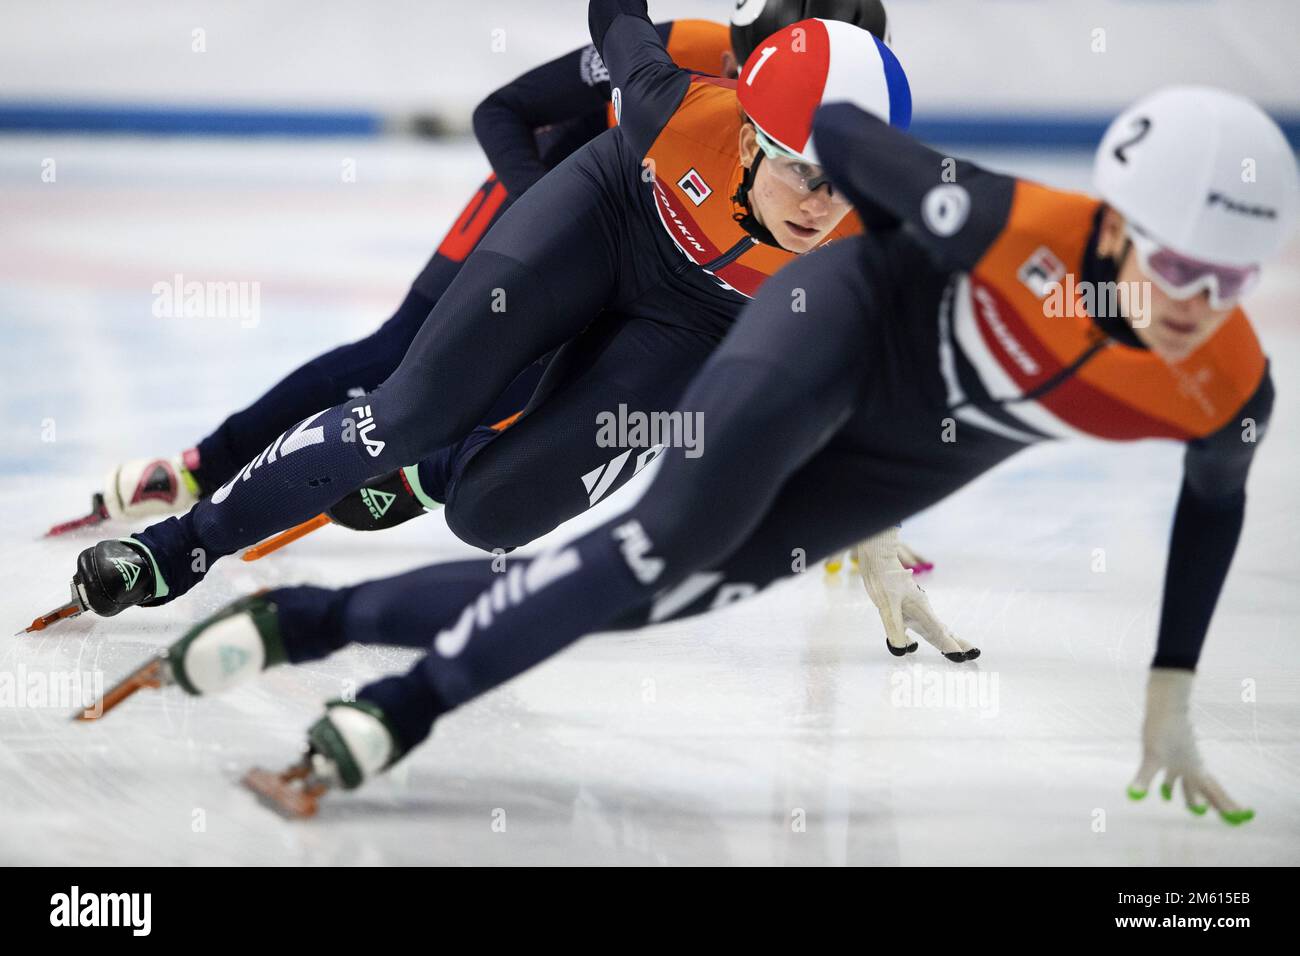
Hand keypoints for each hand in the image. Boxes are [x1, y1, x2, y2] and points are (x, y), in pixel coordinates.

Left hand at [855, 526, 975, 661]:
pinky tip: (917, 643)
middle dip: (957, 643)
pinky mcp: (905, 607)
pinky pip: (918, 625)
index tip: (962, 657)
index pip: (938, 632)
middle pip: (942, 631)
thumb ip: (895, 628)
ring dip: (945, 640)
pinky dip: (924, 635)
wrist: (879, 561)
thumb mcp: (887, 606)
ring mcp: (915, 609)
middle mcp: (922, 610)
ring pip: (933, 628)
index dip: (950, 645)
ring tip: (958, 650)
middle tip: (973, 654)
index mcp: (921, 610)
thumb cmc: (884, 580)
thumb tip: (902, 651)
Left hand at [1128, 668, 1253, 823]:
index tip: (1241, 818)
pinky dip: (1178, 785)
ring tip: (1195, 809)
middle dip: (1217, 804)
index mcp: (1194, 770)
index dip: (1227, 806)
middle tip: (1230, 819)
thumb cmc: (1162, 730)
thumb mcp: (1151, 756)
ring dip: (1195, 796)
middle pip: (1209, 789)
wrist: (1164, 706)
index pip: (1215, 793)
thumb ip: (1145, 778)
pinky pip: (1180, 774)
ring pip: (1193, 783)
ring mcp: (1184, 758)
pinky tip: (1168, 788)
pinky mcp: (1174, 752)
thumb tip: (1134, 795)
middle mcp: (1192, 765)